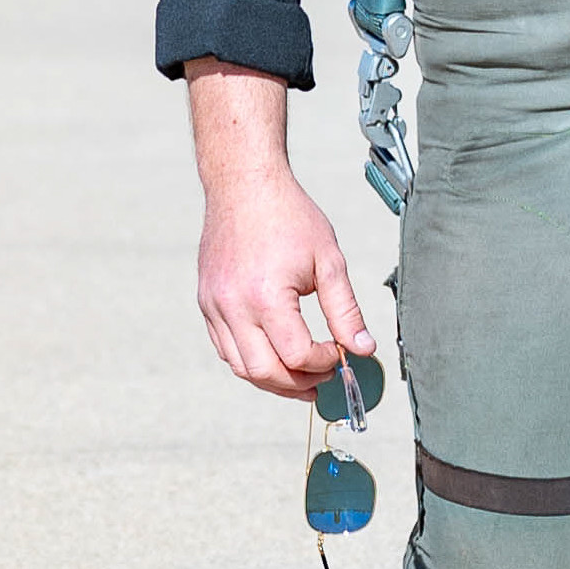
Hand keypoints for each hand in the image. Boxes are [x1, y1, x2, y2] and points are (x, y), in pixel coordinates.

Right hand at [187, 61, 373, 399]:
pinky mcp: (206, 301)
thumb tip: (363, 350)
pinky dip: (249, 359)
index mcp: (267, 297)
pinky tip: (273, 352)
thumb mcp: (329, 260)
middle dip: (297, 384)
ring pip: (239, 367)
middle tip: (322, 382)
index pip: (297, 356)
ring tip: (300, 375)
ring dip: (271, 378)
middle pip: (264, 373)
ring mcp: (214, 306)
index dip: (324, 363)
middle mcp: (233, 306)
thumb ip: (346, 310)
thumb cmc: (289, 216)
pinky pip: (224, 347)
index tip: (339, 352)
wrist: (243, 184)